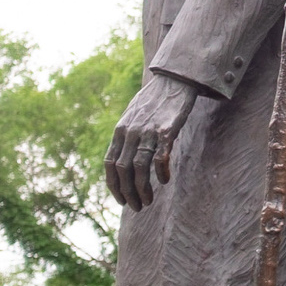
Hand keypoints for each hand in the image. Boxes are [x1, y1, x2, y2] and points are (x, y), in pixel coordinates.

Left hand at [105, 73, 199, 209]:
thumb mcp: (134, 115)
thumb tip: (125, 155)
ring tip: (147, 202)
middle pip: (123, 170)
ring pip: (139, 168)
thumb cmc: (155, 98)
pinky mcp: (167, 130)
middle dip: (128, 193)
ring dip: (142, 189)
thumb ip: (127, 134)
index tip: (122, 200)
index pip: (110, 164)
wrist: (175, 77)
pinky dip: (160, 172)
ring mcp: (148, 131)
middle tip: (136, 207)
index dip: (114, 186)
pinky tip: (164, 181)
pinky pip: (160, 157)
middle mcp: (130, 132)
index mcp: (120, 130)